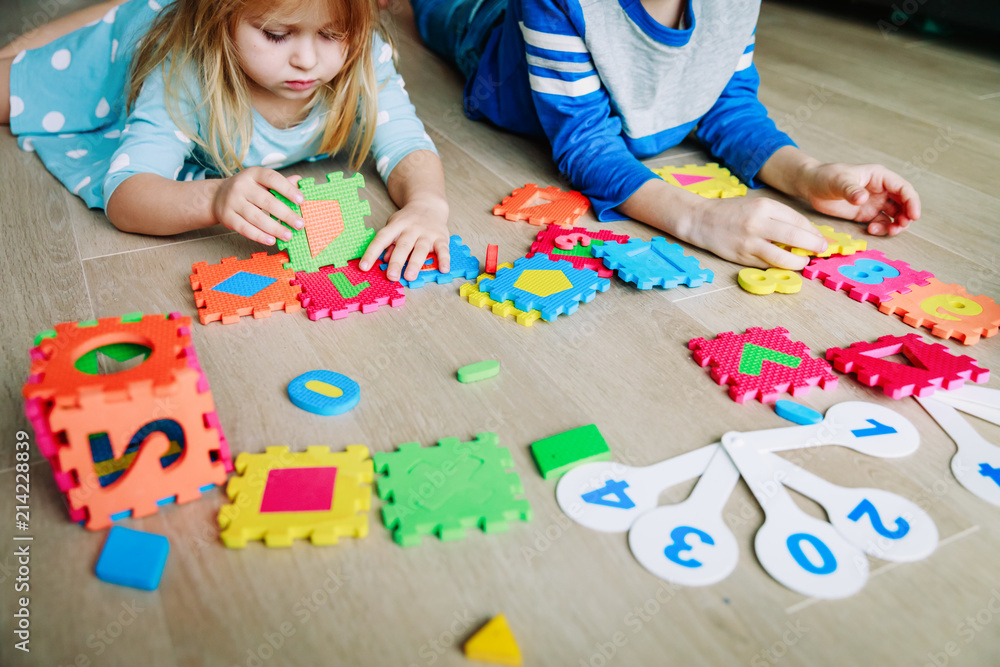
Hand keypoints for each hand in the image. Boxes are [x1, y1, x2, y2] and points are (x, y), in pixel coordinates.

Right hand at [211, 167, 304, 243]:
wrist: (217, 196)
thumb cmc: (248, 189)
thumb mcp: (262, 182)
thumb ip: (280, 183)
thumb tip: (299, 181)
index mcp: (254, 174)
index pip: (272, 178)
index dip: (288, 189)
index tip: (301, 200)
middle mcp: (241, 186)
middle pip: (266, 201)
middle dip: (285, 214)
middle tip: (299, 224)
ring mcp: (232, 201)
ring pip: (256, 217)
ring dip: (274, 228)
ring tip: (288, 235)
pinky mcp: (227, 217)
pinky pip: (245, 228)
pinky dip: (259, 236)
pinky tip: (271, 240)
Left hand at [359, 196, 450, 281]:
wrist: (428, 204)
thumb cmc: (407, 220)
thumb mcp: (394, 226)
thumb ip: (390, 243)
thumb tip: (384, 259)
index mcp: (396, 226)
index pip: (381, 239)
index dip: (371, 253)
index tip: (364, 267)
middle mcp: (411, 229)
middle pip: (403, 246)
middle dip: (396, 262)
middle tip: (391, 277)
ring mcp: (427, 233)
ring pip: (421, 249)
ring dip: (415, 263)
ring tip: (409, 277)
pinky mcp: (441, 237)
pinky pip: (443, 249)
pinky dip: (444, 259)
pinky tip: (443, 269)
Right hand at [685, 197, 827, 269]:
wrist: (700, 219)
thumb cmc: (731, 211)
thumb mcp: (757, 205)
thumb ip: (779, 217)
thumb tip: (805, 232)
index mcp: (764, 206)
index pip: (797, 220)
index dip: (812, 231)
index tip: (820, 238)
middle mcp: (757, 223)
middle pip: (795, 236)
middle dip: (813, 245)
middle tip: (821, 250)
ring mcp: (749, 242)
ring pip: (782, 256)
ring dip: (798, 261)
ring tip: (804, 261)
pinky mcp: (742, 257)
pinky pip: (767, 264)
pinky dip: (779, 265)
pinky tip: (785, 263)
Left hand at [797, 163, 919, 235]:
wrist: (811, 186)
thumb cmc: (826, 177)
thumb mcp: (838, 181)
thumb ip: (851, 190)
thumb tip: (863, 198)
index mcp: (880, 177)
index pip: (903, 188)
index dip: (912, 201)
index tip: (913, 216)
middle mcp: (882, 189)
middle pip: (904, 203)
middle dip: (907, 216)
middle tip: (899, 227)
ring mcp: (875, 202)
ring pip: (895, 215)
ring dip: (896, 225)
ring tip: (887, 231)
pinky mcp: (866, 214)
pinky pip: (882, 222)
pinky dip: (882, 228)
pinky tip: (872, 230)